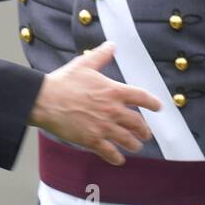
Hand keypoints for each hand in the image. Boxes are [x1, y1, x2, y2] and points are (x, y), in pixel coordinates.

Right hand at [28, 42, 159, 165]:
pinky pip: (110, 153)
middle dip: (144, 130)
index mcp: (114, 91)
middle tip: (145, 134)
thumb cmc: (63, 81)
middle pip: (138, 123)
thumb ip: (101, 55)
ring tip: (135, 146)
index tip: (158, 108)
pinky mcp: (92, 140)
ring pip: (128, 140)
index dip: (153, 103)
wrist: (45, 100)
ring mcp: (104, 127)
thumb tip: (111, 45)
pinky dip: (117, 158)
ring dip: (134, 145)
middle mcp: (113, 110)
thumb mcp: (84, 64)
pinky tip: (119, 159)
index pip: (142, 97)